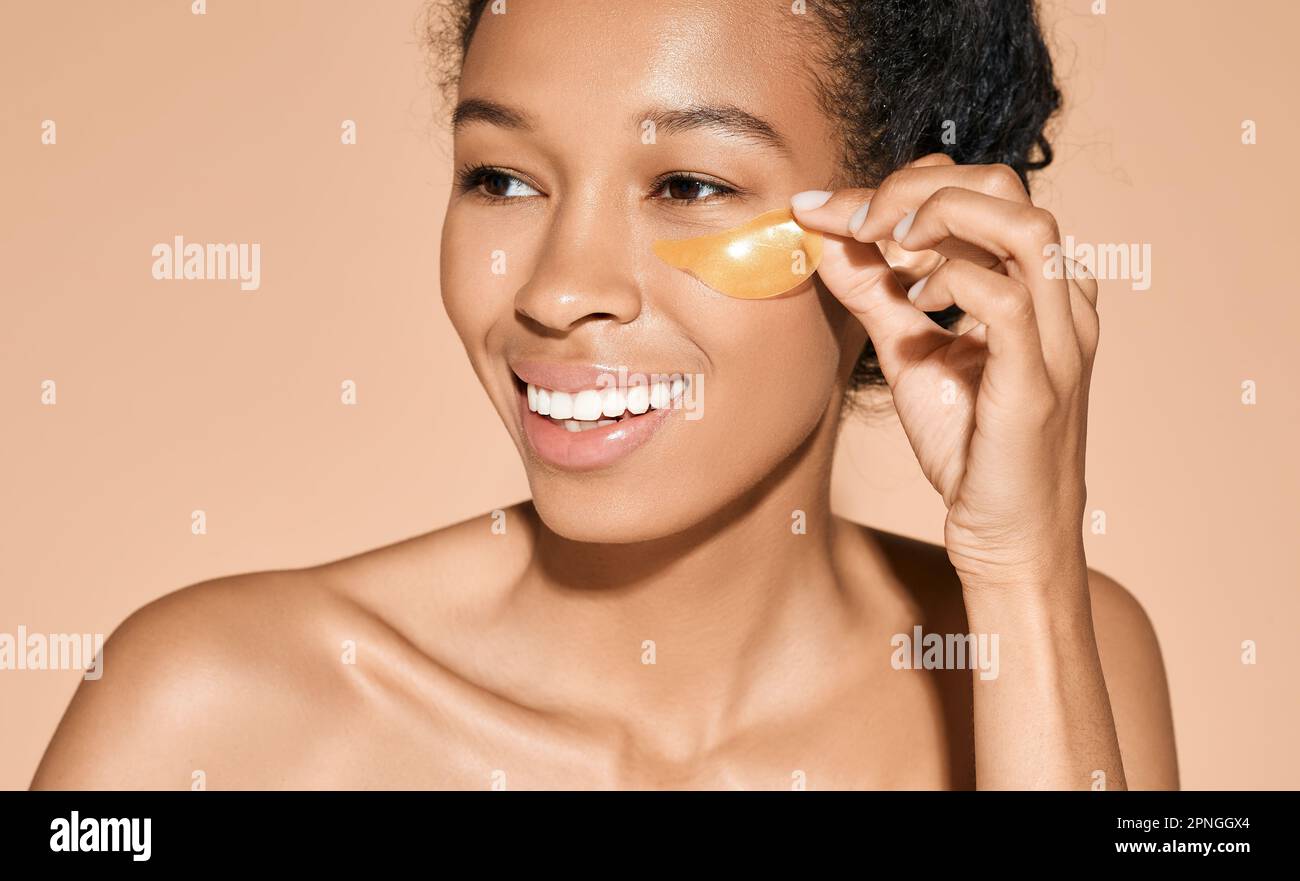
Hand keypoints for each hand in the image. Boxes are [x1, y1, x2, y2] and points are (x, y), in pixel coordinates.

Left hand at [792, 154, 1099, 587]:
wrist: (1009, 536)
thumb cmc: (971, 449)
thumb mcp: (910, 353)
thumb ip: (877, 293)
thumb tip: (827, 239)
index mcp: (1035, 283)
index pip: (979, 192)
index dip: (901, 185)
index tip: (825, 207)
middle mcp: (1059, 296)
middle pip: (1005, 186)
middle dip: (917, 186)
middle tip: (855, 220)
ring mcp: (1060, 334)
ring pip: (1023, 225)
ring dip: (940, 217)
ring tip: (888, 245)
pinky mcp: (1040, 377)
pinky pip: (1007, 296)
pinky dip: (951, 280)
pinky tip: (914, 300)